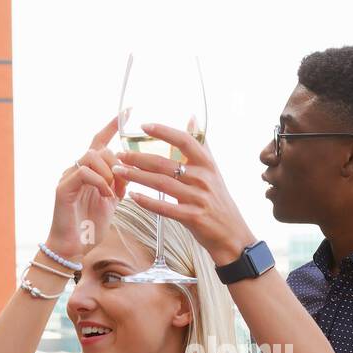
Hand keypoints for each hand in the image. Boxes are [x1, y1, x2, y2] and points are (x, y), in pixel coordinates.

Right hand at [47, 116, 124, 259]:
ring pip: (90, 156)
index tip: (127, 111)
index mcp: (89, 171)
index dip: (112, 125)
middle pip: (98, 148)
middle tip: (122, 185)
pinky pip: (84, 172)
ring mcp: (68, 177)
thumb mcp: (111, 202)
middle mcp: (76, 169)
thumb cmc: (91, 226)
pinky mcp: (63, 188)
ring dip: (108, 172)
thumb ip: (119, 184)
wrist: (74, 247)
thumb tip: (129, 170)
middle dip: (116, 163)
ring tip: (113, 192)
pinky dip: (100, 182)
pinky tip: (107, 197)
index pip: (99, 141)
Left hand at [111, 123, 256, 266]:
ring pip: (161, 183)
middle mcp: (203, 178)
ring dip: (137, 177)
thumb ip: (201, 145)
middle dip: (138, 158)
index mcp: (207, 165)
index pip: (185, 140)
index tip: (143, 126)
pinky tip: (133, 196)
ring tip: (119, 171)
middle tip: (120, 154)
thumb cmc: (218, 201)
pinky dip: (147, 201)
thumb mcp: (214, 171)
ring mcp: (198, 198)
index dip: (163, 131)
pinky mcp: (192, 217)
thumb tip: (192, 118)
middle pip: (165, 163)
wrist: (232, 235)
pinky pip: (164, 208)